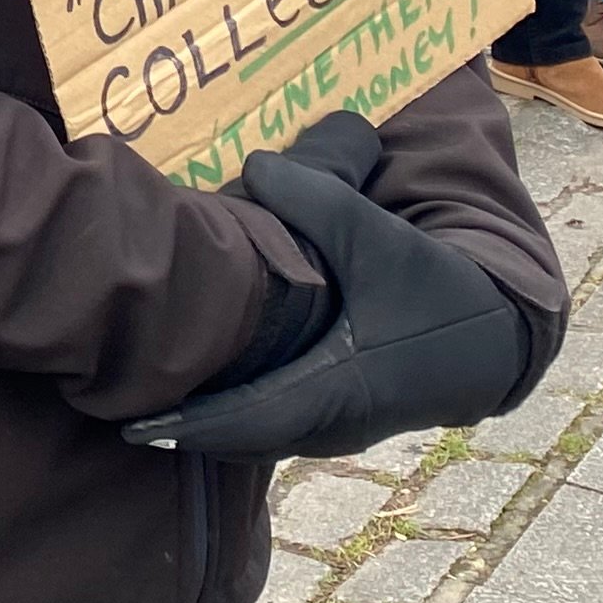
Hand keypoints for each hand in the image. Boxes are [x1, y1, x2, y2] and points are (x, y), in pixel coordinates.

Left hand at [117, 136, 531, 461]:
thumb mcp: (378, 236)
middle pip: (234, 435)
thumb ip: (317, 197)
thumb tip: (257, 167)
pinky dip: (228, 412)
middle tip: (110, 401)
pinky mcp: (333, 417)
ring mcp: (330, 427)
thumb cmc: (436, 286)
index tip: (133, 424)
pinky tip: (189, 388)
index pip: (247, 420)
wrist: (492, 337)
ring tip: (135, 394)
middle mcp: (327, 421)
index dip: (188, 425)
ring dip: (200, 419)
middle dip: (177, 422)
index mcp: (337, 388)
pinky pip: (267, 422)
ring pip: (250, 432)